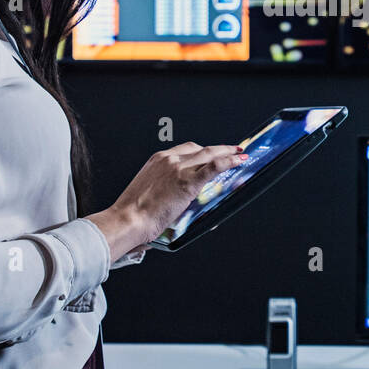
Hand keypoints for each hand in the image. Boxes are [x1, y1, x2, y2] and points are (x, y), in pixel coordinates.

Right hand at [85, 143, 245, 258]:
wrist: (128, 219)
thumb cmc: (133, 213)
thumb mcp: (148, 192)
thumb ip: (164, 188)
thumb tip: (175, 197)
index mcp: (158, 160)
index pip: (186, 149)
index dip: (202, 151)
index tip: (211, 153)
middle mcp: (169, 159)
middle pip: (200, 149)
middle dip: (218, 148)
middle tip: (231, 149)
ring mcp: (179, 169)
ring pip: (209, 154)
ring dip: (227, 153)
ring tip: (239, 154)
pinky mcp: (188, 182)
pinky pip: (213, 167)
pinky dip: (228, 161)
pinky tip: (238, 160)